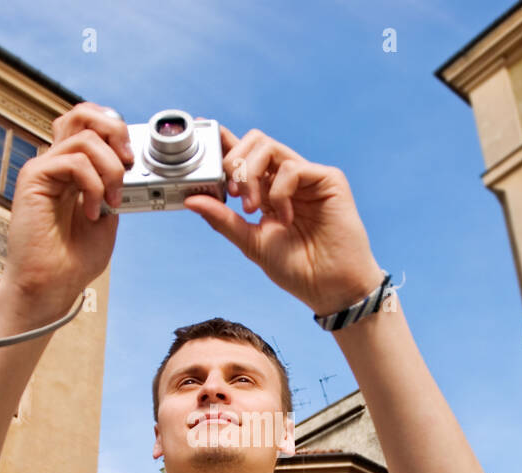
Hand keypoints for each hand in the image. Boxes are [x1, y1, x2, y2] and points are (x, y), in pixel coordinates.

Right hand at [0, 102, 134, 323]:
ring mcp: (44, 168)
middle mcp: (57, 162)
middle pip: (83, 113)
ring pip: (84, 136)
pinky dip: (93, 185)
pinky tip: (91, 212)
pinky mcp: (33, 178)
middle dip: (115, 130)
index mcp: (74, 169)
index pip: (92, 124)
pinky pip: (74, 161)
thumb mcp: (108, 215)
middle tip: (128, 161)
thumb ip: (115, 185)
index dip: (117, 131)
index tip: (134, 161)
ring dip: (110, 169)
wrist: (51, 286)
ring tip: (111, 201)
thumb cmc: (74, 259)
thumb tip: (130, 161)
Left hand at [183, 123, 382, 315]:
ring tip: (252, 208)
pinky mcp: (328, 179)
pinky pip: (292, 168)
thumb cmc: (297, 268)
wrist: (330, 288)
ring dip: (249, 175)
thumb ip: (223, 220)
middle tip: (231, 194)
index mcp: (268, 191)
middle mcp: (287, 179)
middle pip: (254, 141)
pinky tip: (285, 217)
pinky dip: (279, 192)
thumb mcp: (251, 242)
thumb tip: (191, 200)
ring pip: (268, 147)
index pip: (244, 156)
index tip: (203, 136)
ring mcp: (308, 177)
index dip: (224, 143)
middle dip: (233, 162)